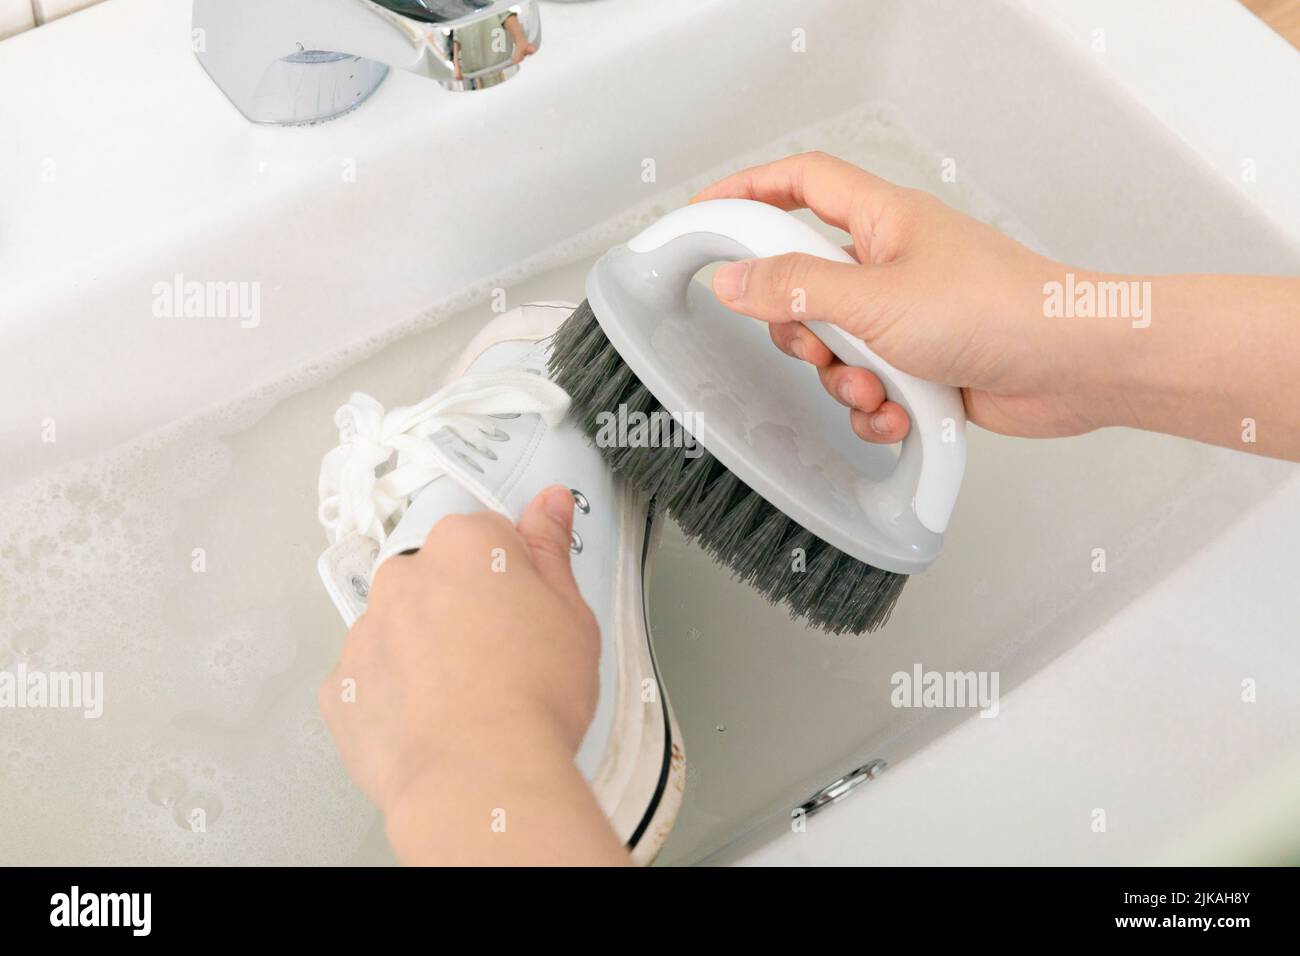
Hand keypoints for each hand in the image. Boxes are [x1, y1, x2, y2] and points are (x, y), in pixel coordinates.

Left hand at [320, 486, 626, 864]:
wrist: (480, 777)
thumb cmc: (534, 697)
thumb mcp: (572, 614)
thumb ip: (552, 550)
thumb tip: (549, 503)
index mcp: (466, 546)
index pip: (491, 538)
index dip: (517, 579)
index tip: (529, 613)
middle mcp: (405, 576)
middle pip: (439, 580)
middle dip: (466, 609)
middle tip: (504, 660)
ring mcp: (365, 632)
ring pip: (401, 629)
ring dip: (427, 652)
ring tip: (469, 703)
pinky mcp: (340, 688)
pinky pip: (371, 680)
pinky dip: (395, 697)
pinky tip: (433, 726)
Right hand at [693, 152, 1136, 441]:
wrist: (1073, 367)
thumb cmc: (998, 310)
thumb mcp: (875, 299)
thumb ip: (795, 288)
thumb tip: (734, 280)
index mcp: (882, 221)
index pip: (799, 183)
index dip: (748, 189)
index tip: (705, 213)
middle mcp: (892, 263)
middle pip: (805, 282)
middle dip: (800, 328)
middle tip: (816, 343)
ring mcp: (908, 316)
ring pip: (835, 346)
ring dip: (842, 378)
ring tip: (875, 385)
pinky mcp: (923, 365)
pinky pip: (869, 386)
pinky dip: (875, 407)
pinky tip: (897, 413)